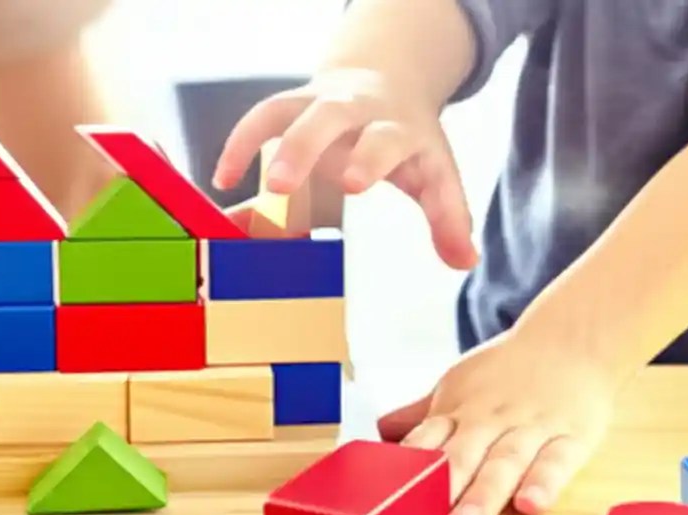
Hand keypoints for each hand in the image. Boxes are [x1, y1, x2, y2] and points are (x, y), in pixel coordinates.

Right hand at [212, 68, 477, 268]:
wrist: (387, 80)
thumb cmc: (408, 142)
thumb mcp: (435, 174)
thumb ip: (448, 218)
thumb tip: (465, 262)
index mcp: (398, 128)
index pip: (388, 139)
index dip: (371, 158)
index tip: (351, 183)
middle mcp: (357, 110)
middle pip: (330, 116)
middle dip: (304, 146)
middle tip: (282, 184)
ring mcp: (320, 103)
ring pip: (287, 110)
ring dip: (263, 142)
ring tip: (237, 183)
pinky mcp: (292, 104)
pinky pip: (261, 117)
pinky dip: (239, 144)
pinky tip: (223, 181)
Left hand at [378, 330, 619, 514]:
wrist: (571, 337)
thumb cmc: (509, 370)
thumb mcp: (460, 383)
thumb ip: (422, 414)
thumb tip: (379, 432)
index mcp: (458, 410)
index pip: (425, 439)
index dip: (406, 469)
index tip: (386, 498)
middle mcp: (490, 420)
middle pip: (462, 456)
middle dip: (441, 488)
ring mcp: (530, 428)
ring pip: (505, 462)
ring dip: (484, 492)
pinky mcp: (571, 437)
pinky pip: (556, 462)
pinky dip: (544, 483)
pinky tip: (531, 504)